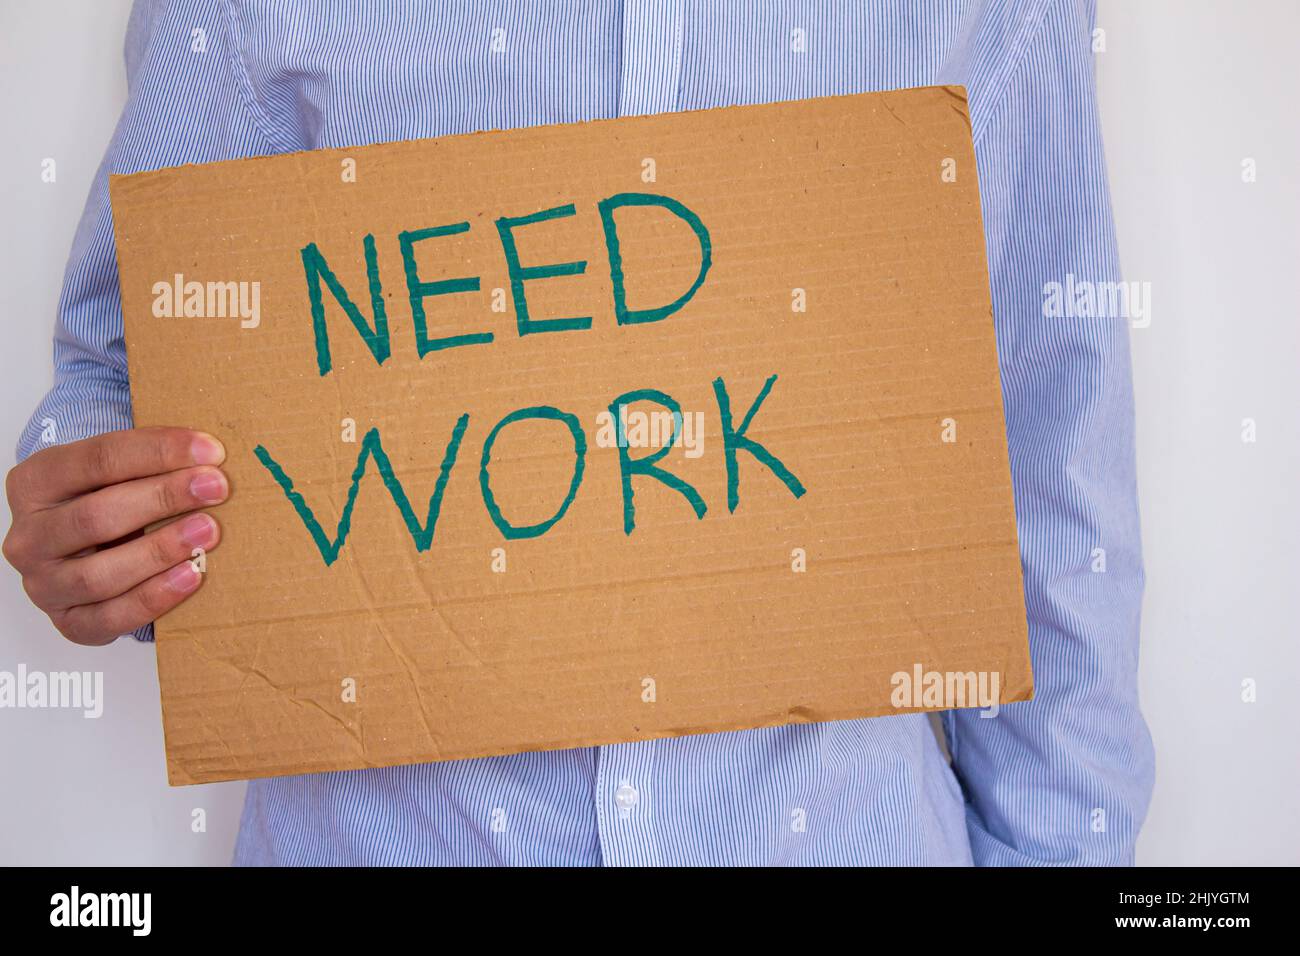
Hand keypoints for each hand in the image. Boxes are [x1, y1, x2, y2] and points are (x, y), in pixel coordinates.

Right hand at [3, 427, 227, 644]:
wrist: (84, 555)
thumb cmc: (106, 505)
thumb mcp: (115, 473)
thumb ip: (150, 460)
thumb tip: (209, 453)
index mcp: (34, 483)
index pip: (97, 460)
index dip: (157, 452)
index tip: (209, 451)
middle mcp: (30, 536)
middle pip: (96, 516)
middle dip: (163, 499)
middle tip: (214, 488)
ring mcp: (44, 584)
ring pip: (99, 574)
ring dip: (161, 550)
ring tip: (208, 531)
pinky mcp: (69, 621)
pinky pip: (110, 617)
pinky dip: (155, 598)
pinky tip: (191, 576)